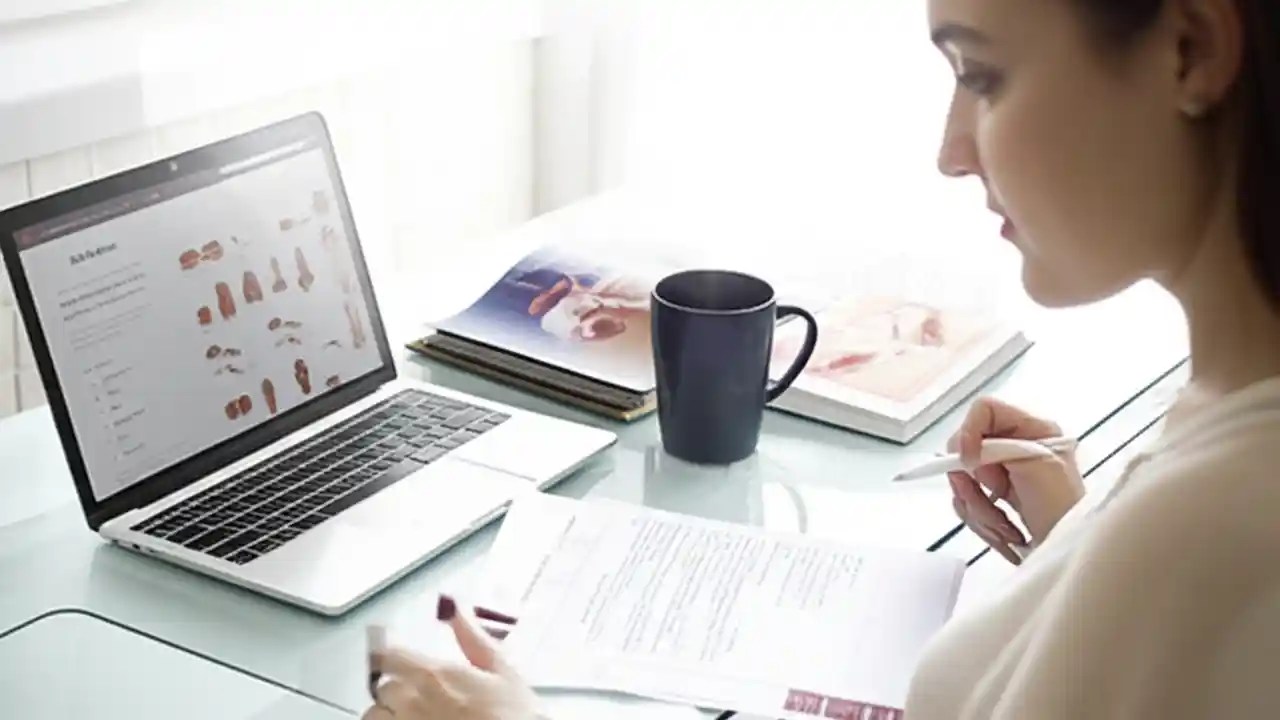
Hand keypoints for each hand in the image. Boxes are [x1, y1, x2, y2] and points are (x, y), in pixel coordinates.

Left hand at [364, 596, 540, 719]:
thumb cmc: (515, 716)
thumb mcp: (503, 671)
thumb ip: (472, 638)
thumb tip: (454, 608)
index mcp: (435, 675)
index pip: (389, 656)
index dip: (389, 656)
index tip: (393, 659)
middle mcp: (414, 702)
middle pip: (383, 689)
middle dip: (396, 690)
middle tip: (418, 695)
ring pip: (376, 717)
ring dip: (387, 714)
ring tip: (411, 716)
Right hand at [947, 398, 1084, 564]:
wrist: (1069, 554)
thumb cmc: (1064, 509)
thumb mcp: (1037, 466)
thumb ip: (999, 449)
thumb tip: (963, 456)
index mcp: (1031, 429)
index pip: (984, 410)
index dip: (969, 432)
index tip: (969, 464)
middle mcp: (1014, 446)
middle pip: (964, 449)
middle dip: (973, 485)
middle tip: (991, 503)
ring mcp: (1003, 473)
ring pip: (962, 481)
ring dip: (978, 511)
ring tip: (1006, 528)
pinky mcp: (995, 498)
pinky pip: (967, 504)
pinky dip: (981, 523)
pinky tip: (1007, 534)